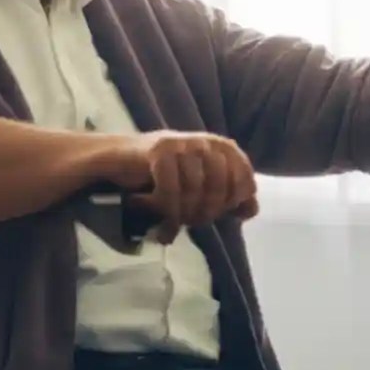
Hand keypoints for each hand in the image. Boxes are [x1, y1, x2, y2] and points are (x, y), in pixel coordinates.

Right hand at [105, 131, 258, 242]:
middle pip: (220, 188)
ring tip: (174, 226)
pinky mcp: (159, 150)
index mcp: (223, 147)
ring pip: (195, 192)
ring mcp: (184, 143)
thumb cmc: (166, 174)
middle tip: (191, 225)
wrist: (119, 159)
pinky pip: (171, 191)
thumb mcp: (202, 184)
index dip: (233, 204)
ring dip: (184, 217)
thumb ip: (230, 196)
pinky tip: (163, 227)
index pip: (245, 181)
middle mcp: (206, 142)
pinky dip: (167, 213)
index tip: (218, 216)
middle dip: (207, 214)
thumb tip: (250, 212)